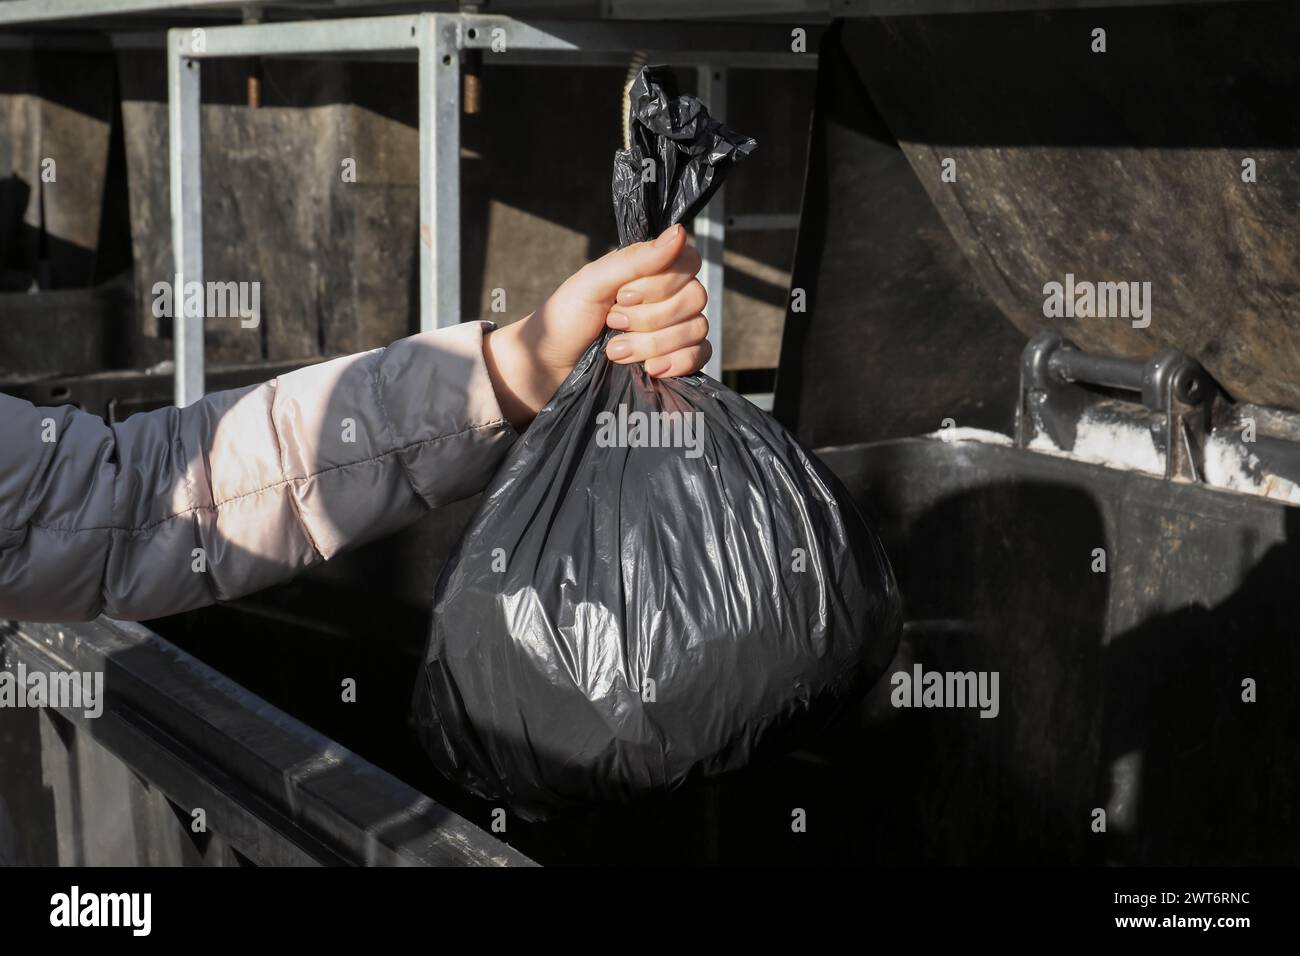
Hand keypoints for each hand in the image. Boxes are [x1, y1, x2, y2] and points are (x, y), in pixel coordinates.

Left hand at [483, 223, 709, 428]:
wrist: (549, 367)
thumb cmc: (565, 318)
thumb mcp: (593, 282)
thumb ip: (636, 259)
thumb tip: (680, 232)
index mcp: (651, 270)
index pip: (689, 262)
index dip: (662, 283)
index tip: (624, 296)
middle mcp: (669, 296)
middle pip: (694, 297)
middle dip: (650, 317)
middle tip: (613, 323)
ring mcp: (675, 329)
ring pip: (696, 328)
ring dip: (653, 343)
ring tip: (616, 351)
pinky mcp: (676, 360)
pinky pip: (702, 355)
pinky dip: (678, 362)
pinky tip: (650, 369)